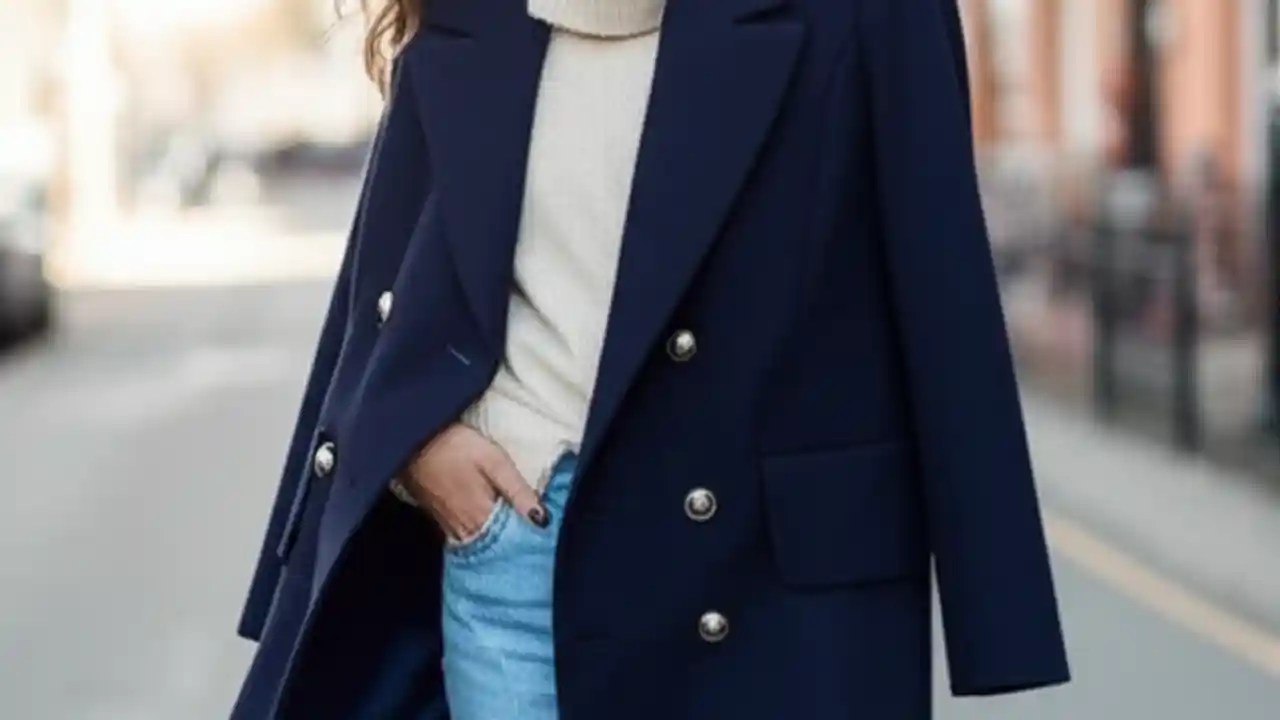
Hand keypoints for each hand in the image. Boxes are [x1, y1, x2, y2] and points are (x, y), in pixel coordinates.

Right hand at [401, 423, 547, 541]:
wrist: (412, 442)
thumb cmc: (456, 446)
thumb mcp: (494, 460)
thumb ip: (518, 490)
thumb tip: (544, 520)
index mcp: (482, 516)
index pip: (513, 542)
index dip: (531, 543)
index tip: (546, 543)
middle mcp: (464, 529)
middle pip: (496, 548)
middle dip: (515, 547)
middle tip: (535, 545)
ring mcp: (449, 526)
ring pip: (480, 544)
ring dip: (498, 544)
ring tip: (518, 539)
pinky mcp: (439, 520)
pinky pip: (464, 538)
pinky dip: (480, 537)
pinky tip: (490, 530)